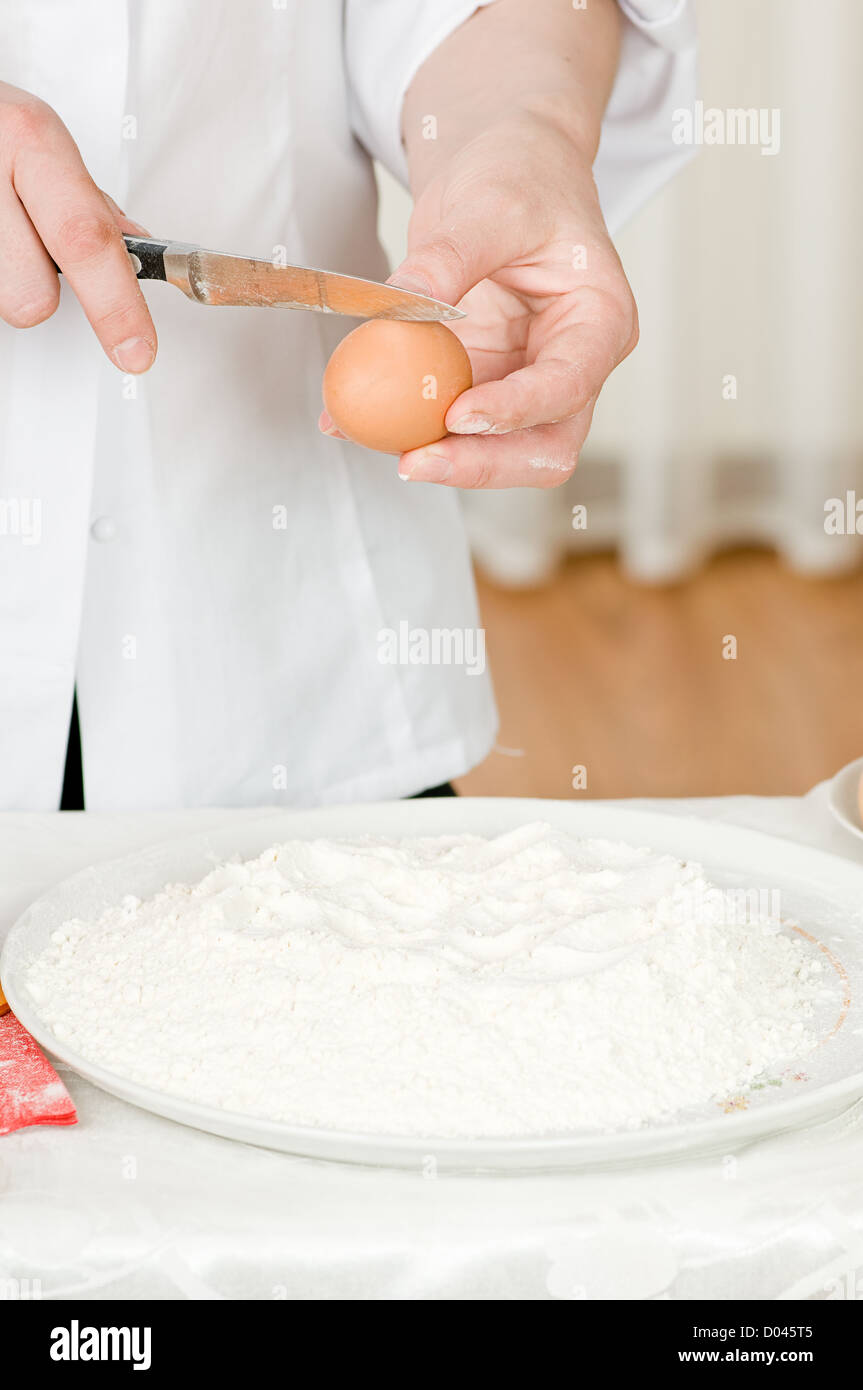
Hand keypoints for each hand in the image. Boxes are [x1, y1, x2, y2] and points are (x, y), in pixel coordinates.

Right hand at [0, 83, 155, 369]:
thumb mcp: (38, 138)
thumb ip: (85, 200)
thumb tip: (134, 253)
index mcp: (30, 138)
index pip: (86, 239)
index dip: (116, 305)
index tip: (136, 349)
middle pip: (31, 295)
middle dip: (41, 290)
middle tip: (30, 248)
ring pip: (2, 298)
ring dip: (9, 277)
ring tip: (3, 233)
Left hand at [388, 115, 637, 487]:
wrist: (508, 168)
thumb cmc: (521, 175)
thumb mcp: (487, 204)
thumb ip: (447, 261)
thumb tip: (401, 309)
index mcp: (600, 320)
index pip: (569, 384)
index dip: (516, 410)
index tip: (458, 414)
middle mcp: (574, 365)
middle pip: (545, 446)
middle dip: (481, 464)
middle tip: (413, 462)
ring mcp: (529, 384)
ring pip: (499, 452)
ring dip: (440, 456)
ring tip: (373, 437)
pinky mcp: (484, 386)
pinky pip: (450, 426)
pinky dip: (403, 428)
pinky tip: (349, 420)